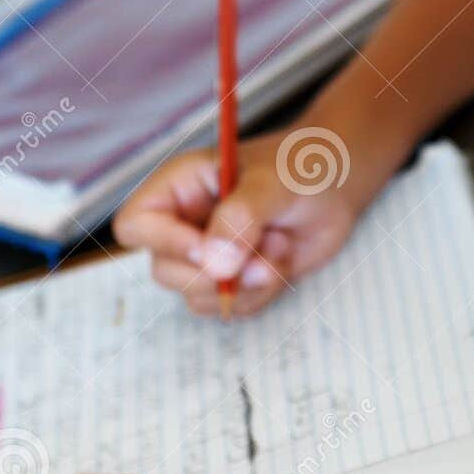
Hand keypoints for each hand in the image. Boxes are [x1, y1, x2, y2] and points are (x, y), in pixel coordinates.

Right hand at [113, 125, 363, 317]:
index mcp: (178, 186)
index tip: (208, 249)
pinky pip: (230, 307)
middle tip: (264, 248)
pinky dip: (260, 294)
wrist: (338, 186)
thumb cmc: (302, 166)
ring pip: (197, 296)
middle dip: (216, 273)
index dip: (164, 243)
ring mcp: (208, 255)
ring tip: (279, 244)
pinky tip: (281, 261)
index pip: (135, 225)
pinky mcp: (233, 279)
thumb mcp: (274, 181)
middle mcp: (184, 223)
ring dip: (245, 285)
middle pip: (165, 271)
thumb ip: (240, 216)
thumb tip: (213, 263)